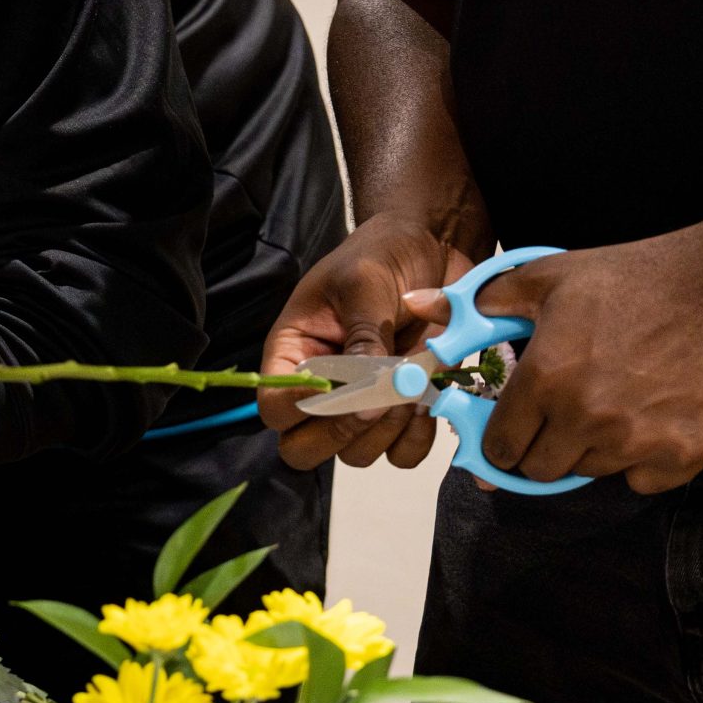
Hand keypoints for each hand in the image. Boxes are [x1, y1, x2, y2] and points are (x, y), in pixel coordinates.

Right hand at [261, 212, 476, 471]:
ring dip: (385, 433)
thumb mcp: (365, 284)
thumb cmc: (382, 255)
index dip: (299, 410)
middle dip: (341, 433)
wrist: (428, 247)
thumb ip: (363, 338)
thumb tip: (365, 396)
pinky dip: (416, 438)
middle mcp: (320, 388)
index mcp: (293, 352)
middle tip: (378, 399)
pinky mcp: (399, 412)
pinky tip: (428, 401)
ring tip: (413, 387)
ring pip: (355, 455)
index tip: (343, 388)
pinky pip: (401, 454)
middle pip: (304, 448)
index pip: (273, 407)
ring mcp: (360, 405)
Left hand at [417, 212, 702, 493]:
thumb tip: (417, 304)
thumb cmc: (627, 279)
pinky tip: (648, 419)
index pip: (500, 446)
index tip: (512, 426)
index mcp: (546, 379)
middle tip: (561, 415)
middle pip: (541, 471)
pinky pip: (642, 481)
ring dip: (589, 451)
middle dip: (541, 449)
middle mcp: (587, 418)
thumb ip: (479, 304)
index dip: (500, 439)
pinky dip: (641, 462)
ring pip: (590, 473)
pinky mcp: (684, 453)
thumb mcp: (546, 279)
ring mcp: (638, 441)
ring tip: (608, 406)